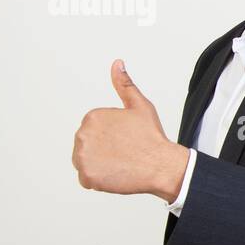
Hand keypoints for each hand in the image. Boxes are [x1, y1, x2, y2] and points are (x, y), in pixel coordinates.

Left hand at [73, 60, 187, 198]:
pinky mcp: (87, 176)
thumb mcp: (140, 106)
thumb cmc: (152, 137)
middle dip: (103, 151)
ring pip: (86, 162)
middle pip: (87, 147)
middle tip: (125, 153)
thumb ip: (124, 85)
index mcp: (92, 117)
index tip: (126, 140)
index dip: (111, 137)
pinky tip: (116, 174)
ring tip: (121, 164)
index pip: (94, 131)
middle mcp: (82, 134)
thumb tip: (117, 64)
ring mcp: (83, 156)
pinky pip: (87, 180)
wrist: (161, 164)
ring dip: (100, 166)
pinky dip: (100, 180)